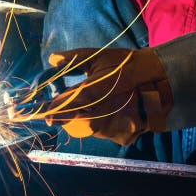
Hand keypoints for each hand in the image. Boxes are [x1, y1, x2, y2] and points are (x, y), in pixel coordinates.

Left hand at [42, 47, 171, 144]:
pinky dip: (102, 125)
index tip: (37, 111)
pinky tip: (111, 112)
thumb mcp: (100, 57)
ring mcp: (111, 129)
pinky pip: (104, 134)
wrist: (158, 81)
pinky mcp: (123, 137)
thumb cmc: (125, 66)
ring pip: (87, 130)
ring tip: (97, 106)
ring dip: (84, 121)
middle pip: (71, 123)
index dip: (48, 110)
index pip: (61, 107)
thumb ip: (74, 59)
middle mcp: (99, 117)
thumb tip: (52, 59)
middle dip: (64, 117)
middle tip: (61, 110)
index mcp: (90, 95)